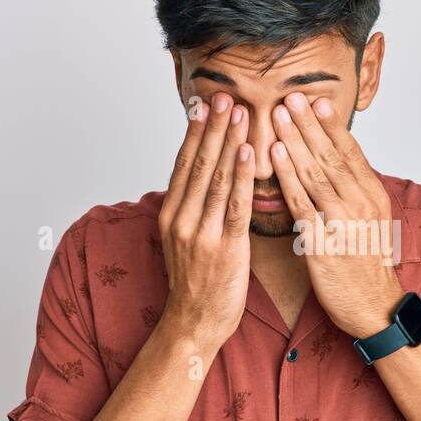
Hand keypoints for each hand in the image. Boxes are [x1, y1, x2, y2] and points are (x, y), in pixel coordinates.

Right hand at [157, 93, 254, 353]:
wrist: (194, 323)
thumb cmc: (197, 283)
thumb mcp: (185, 240)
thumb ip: (194, 209)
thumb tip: (206, 179)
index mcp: (170, 214)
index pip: (184, 164)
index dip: (195, 132)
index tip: (204, 105)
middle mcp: (181, 219)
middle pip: (198, 164)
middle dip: (213, 128)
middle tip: (224, 97)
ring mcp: (200, 232)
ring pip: (217, 178)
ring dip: (229, 142)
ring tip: (240, 113)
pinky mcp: (224, 247)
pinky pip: (235, 204)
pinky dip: (243, 175)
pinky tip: (250, 152)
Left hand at [270, 92, 404, 338]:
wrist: (372, 306)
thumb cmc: (366, 264)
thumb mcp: (370, 220)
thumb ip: (354, 191)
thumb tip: (337, 162)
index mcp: (373, 196)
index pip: (351, 152)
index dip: (332, 126)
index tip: (317, 101)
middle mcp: (360, 204)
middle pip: (330, 156)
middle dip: (309, 124)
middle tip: (290, 97)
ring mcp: (341, 222)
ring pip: (314, 173)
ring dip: (293, 141)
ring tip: (277, 116)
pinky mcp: (321, 242)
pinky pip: (300, 202)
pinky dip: (286, 175)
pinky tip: (274, 155)